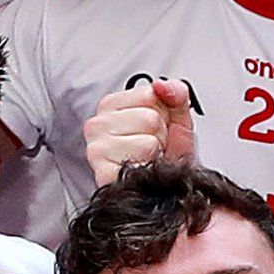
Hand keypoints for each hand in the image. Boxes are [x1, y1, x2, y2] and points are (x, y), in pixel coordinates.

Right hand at [83, 79, 197, 187]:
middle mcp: (97, 124)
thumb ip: (177, 94)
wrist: (162, 188)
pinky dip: (149, 167)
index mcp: (110, 105)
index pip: (149, 93)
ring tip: (147, 158)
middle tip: (153, 146)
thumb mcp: (177, 118)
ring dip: (155, 153)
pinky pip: (141, 162)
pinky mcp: (102, 172)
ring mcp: (97, 148)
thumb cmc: (164, 154)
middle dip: (160, 134)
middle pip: (149, 118)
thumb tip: (163, 84)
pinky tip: (141, 170)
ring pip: (147, 141)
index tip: (155, 126)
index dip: (162, 111)